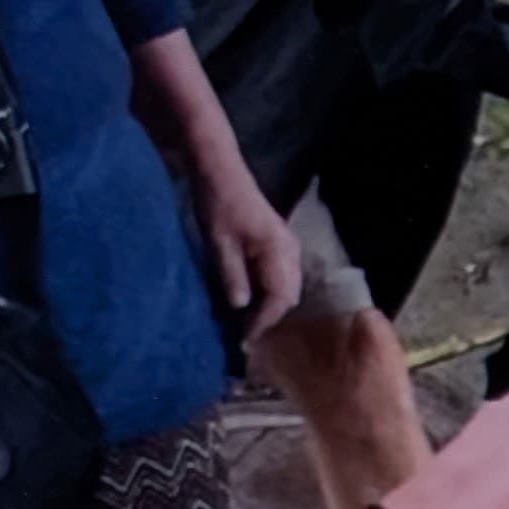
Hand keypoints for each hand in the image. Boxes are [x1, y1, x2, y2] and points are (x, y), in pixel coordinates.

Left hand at [195, 166, 302, 336]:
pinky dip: (270, 290)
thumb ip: (232, 276)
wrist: (220, 171)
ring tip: (249, 318)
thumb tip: (241, 307)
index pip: (280, 298)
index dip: (264, 321)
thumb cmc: (217, 204)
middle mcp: (291, 251)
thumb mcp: (218, 243)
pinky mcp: (280, 243)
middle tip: (246, 332)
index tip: (246, 338)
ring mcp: (289, 246)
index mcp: (279, 252)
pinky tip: (253, 295)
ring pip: (287, 286)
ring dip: (271, 304)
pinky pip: (282, 276)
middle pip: (289, 295)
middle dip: (271, 316)